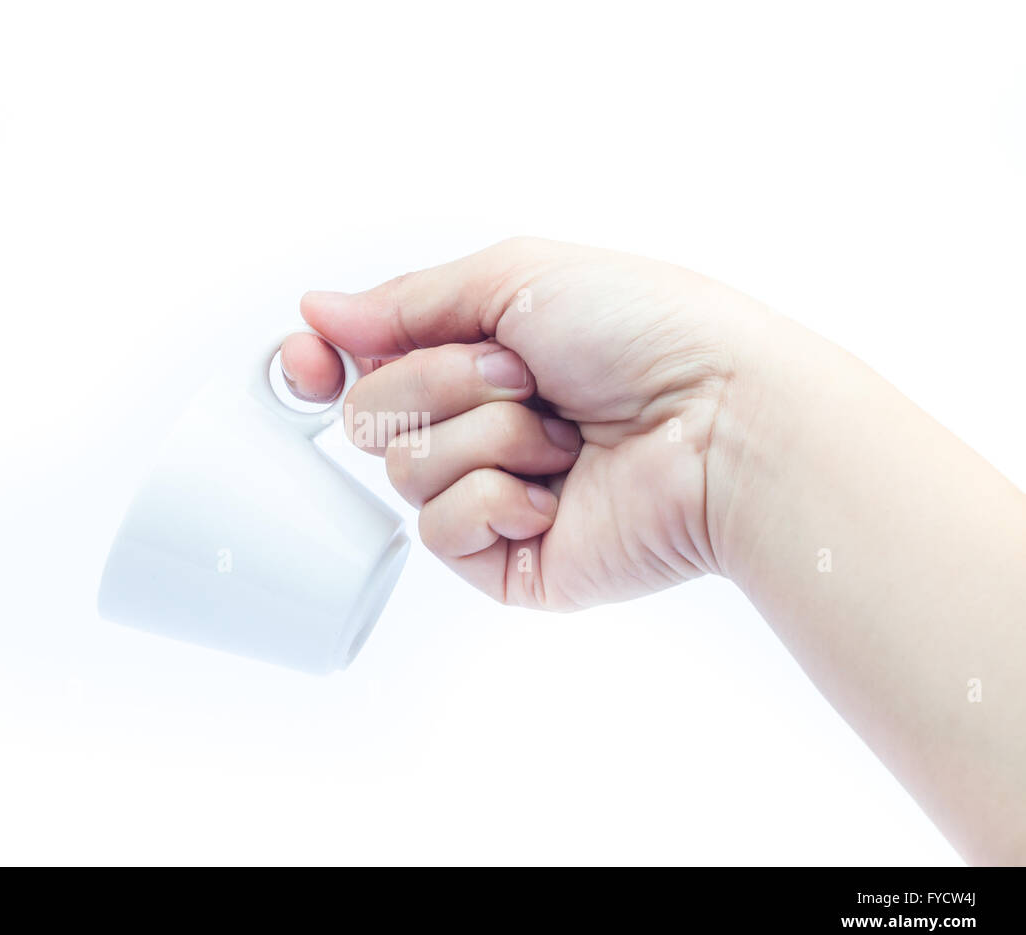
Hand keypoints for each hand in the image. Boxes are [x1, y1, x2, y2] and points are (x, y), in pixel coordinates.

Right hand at [282, 238, 768, 608]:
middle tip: (526, 376)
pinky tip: (556, 493)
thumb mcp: (518, 277)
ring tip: (563, 435)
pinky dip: (494, 500)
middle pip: (371, 413)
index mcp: (478, 352)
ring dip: (486, 436)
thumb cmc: (648, 333)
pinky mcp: (508, 559)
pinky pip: (438, 533)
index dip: (320, 362)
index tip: (309, 359)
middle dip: (443, 382)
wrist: (723, 420)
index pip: (362, 364)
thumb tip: (321, 311)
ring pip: (404, 470)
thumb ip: (408, 299)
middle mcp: (479, 422)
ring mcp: (492, 493)